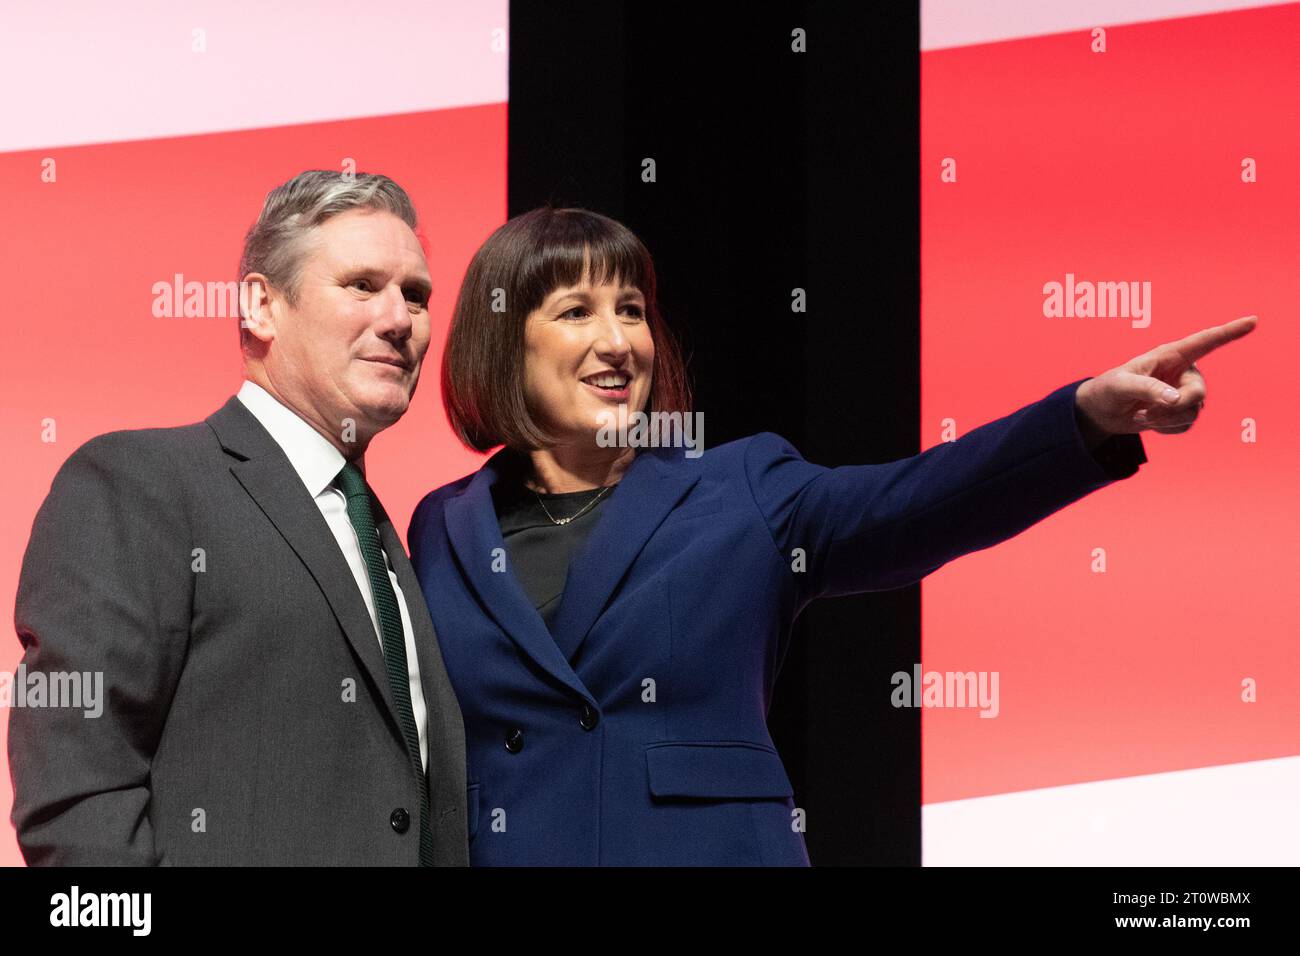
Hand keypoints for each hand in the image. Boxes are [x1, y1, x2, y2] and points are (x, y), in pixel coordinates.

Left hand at [1074, 315, 1256, 439]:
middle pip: (1198, 393)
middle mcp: (1183, 372)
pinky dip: (1166, 429)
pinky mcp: (1181, 412)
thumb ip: (1147, 389)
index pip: (1205, 341)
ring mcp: (1184, 392)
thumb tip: (1175, 399)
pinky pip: (1186, 425)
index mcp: (1170, 355)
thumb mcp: (1121, 385)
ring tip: (1141, 415)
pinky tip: (1150, 422)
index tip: (1253, 320)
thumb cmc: (1108, 389)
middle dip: (1174, 408)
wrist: (1101, 412)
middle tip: (1145, 414)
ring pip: (1192, 412)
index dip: (1230, 331)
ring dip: (1165, 420)